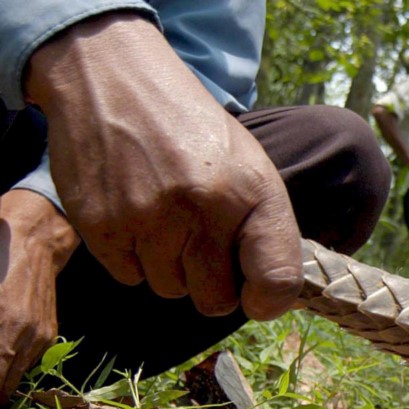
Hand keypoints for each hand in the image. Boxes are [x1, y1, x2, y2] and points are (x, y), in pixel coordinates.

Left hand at [0, 191, 80, 400]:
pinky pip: (25, 361)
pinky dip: (9, 365)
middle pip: (3, 387)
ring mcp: (38, 337)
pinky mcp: (47, 333)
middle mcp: (22, 337)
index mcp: (2, 325)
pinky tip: (0, 355)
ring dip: (0, 381)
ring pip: (14, 377)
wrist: (34, 237)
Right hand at [24, 13, 302, 321]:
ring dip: (169, 268)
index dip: (269, 299)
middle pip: (215, 301)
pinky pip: (129, 277)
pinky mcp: (102, 225)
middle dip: (210, 282)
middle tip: (199, 241)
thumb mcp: (249, 166)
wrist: (113, 79)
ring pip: (170, 290)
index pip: (277, 278)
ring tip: (164, 218)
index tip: (257, 296)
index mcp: (253, 192)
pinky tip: (134, 216)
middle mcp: (204, 209)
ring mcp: (149, 219)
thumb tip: (270, 298)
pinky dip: (133, 258)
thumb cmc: (192, 131)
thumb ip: (265, 228)